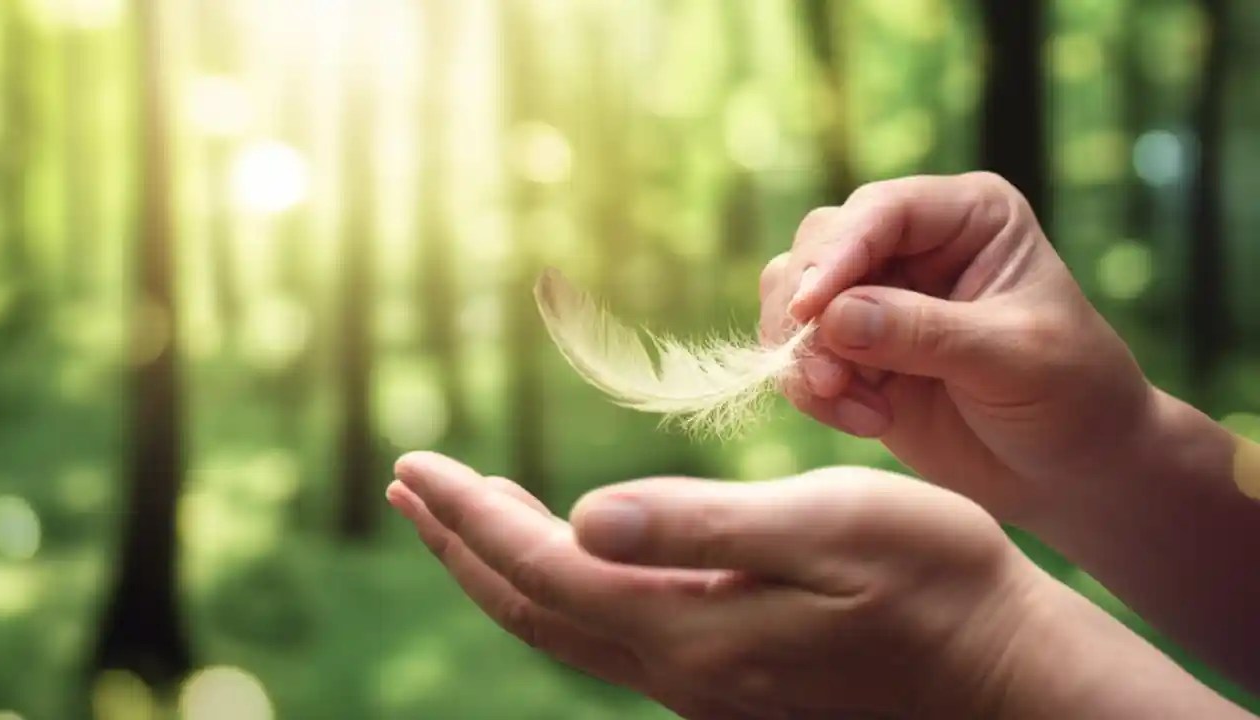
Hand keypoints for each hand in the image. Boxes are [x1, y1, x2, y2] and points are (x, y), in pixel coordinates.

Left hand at [387, 452, 1055, 718]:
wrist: (1004, 673)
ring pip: (566, 625)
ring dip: (503, 566)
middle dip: (462, 544)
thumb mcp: (828, 529)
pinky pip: (611, 633)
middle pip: (532, 607)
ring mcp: (703, 684)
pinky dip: (563, 586)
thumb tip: (580, 519)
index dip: (469, 515)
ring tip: (464, 515)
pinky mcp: (731, 679)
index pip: (542, 566)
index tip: (414, 462)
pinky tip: (569, 555)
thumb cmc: (935, 582)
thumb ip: (698, 530)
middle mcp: (680, 670)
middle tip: (410, 485)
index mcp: (691, 628)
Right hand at [760, 172, 1152, 525]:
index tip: (810, 310)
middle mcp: (912, 244)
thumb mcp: (1011, 358)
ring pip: (792, 298)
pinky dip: (813, 391)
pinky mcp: (853, 351)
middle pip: (819, 246)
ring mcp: (876, 296)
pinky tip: (866, 421)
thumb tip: (832, 318)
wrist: (1072, 469)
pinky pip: (796, 355)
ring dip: (804, 357)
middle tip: (829, 379)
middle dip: (808, 313)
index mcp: (966, 216)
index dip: (836, 255)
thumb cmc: (1071, 395)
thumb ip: (923, 333)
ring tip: (850, 406)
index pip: (881, 212)